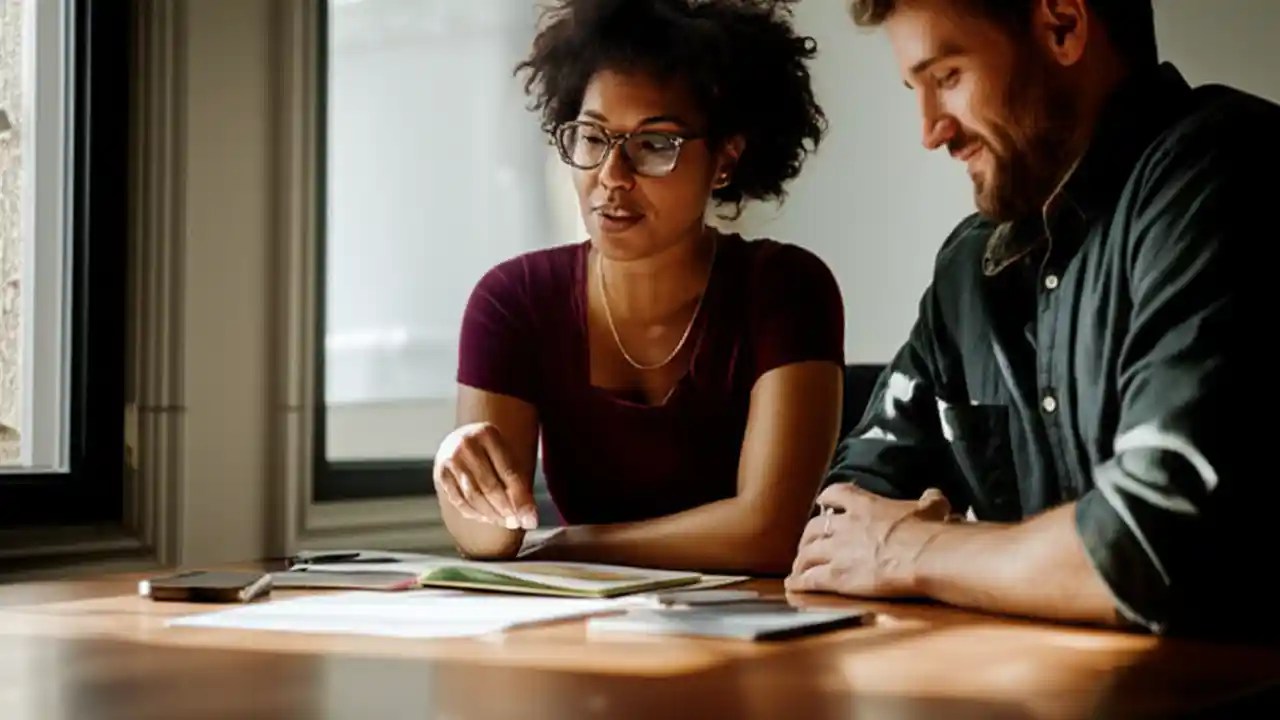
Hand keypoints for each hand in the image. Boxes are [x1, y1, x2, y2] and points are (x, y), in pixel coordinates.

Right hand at [434, 422, 536, 529]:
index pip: (509, 472)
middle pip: (490, 486)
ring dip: (491, 514)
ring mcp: (451, 459)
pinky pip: (459, 501)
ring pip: (473, 496)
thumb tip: (528, 518)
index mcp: (488, 435)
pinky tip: (486, 517)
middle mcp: (467, 444)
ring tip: (504, 522)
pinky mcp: (440, 474)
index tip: (531, 520)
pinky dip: (474, 513)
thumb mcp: (505, 454)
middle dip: (506, 509)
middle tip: (516, 523)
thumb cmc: (489, 450)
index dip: (521, 499)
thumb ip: (517, 481)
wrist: (459, 437)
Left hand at [785, 483, 949, 597]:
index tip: (823, 502)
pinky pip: (809, 579)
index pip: (836, 493)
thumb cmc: (928, 532)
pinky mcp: (836, 576)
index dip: (827, 498)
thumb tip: (935, 496)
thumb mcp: (931, 508)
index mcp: (865, 505)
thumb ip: (929, 501)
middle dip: (808, 536)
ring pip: (807, 553)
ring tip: (798, 568)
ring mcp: (837, 551)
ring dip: (801, 560)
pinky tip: (792, 586)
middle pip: (814, 527)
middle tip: (807, 543)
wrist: (923, 556)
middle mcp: (845, 525)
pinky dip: (799, 583)